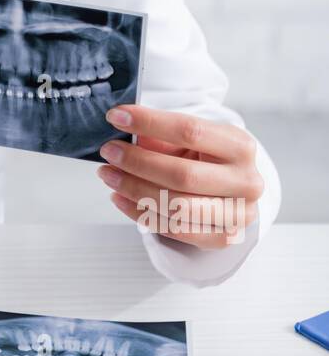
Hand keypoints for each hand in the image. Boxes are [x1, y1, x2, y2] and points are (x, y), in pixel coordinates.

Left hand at [96, 104, 264, 246]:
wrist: (233, 191)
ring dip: (134, 189)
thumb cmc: (207, 159)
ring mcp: (238, 214)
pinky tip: (119, 198)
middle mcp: (246, 181)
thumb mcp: (193, 140)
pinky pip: (174, 229)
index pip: (190, 130)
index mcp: (240, 146)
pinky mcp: (223, 238)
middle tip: (109, 151)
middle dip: (137, 162)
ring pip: (177, 205)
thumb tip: (122, 128)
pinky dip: (140, 213)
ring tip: (109, 175)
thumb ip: (163, 136)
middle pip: (182, 174)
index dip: (149, 123)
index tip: (116, 117)